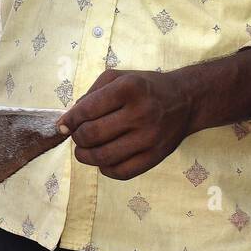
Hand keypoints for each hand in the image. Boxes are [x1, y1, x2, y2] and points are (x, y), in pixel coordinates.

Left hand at [56, 69, 194, 179]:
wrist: (187, 100)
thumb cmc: (143, 87)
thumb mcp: (116, 78)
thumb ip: (88, 96)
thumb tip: (65, 123)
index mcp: (128, 89)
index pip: (86, 111)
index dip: (68, 121)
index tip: (63, 126)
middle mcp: (141, 113)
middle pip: (91, 135)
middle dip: (76, 138)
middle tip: (78, 136)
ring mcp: (150, 138)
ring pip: (103, 157)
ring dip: (85, 156)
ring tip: (84, 150)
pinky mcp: (156, 157)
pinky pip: (121, 172)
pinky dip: (105, 169)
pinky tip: (104, 159)